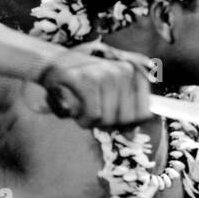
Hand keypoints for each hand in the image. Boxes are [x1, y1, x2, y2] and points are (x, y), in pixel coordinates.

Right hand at [39, 42, 154, 127]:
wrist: (54, 62)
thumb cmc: (85, 80)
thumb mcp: (110, 89)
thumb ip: (125, 108)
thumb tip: (131, 134)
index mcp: (133, 73)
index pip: (145, 112)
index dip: (131, 124)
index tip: (117, 123)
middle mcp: (121, 72)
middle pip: (127, 118)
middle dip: (110, 124)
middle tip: (97, 117)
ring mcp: (102, 74)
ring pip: (109, 118)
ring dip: (94, 123)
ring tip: (85, 113)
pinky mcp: (83, 79)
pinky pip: (93, 114)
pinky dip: (84, 120)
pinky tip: (78, 114)